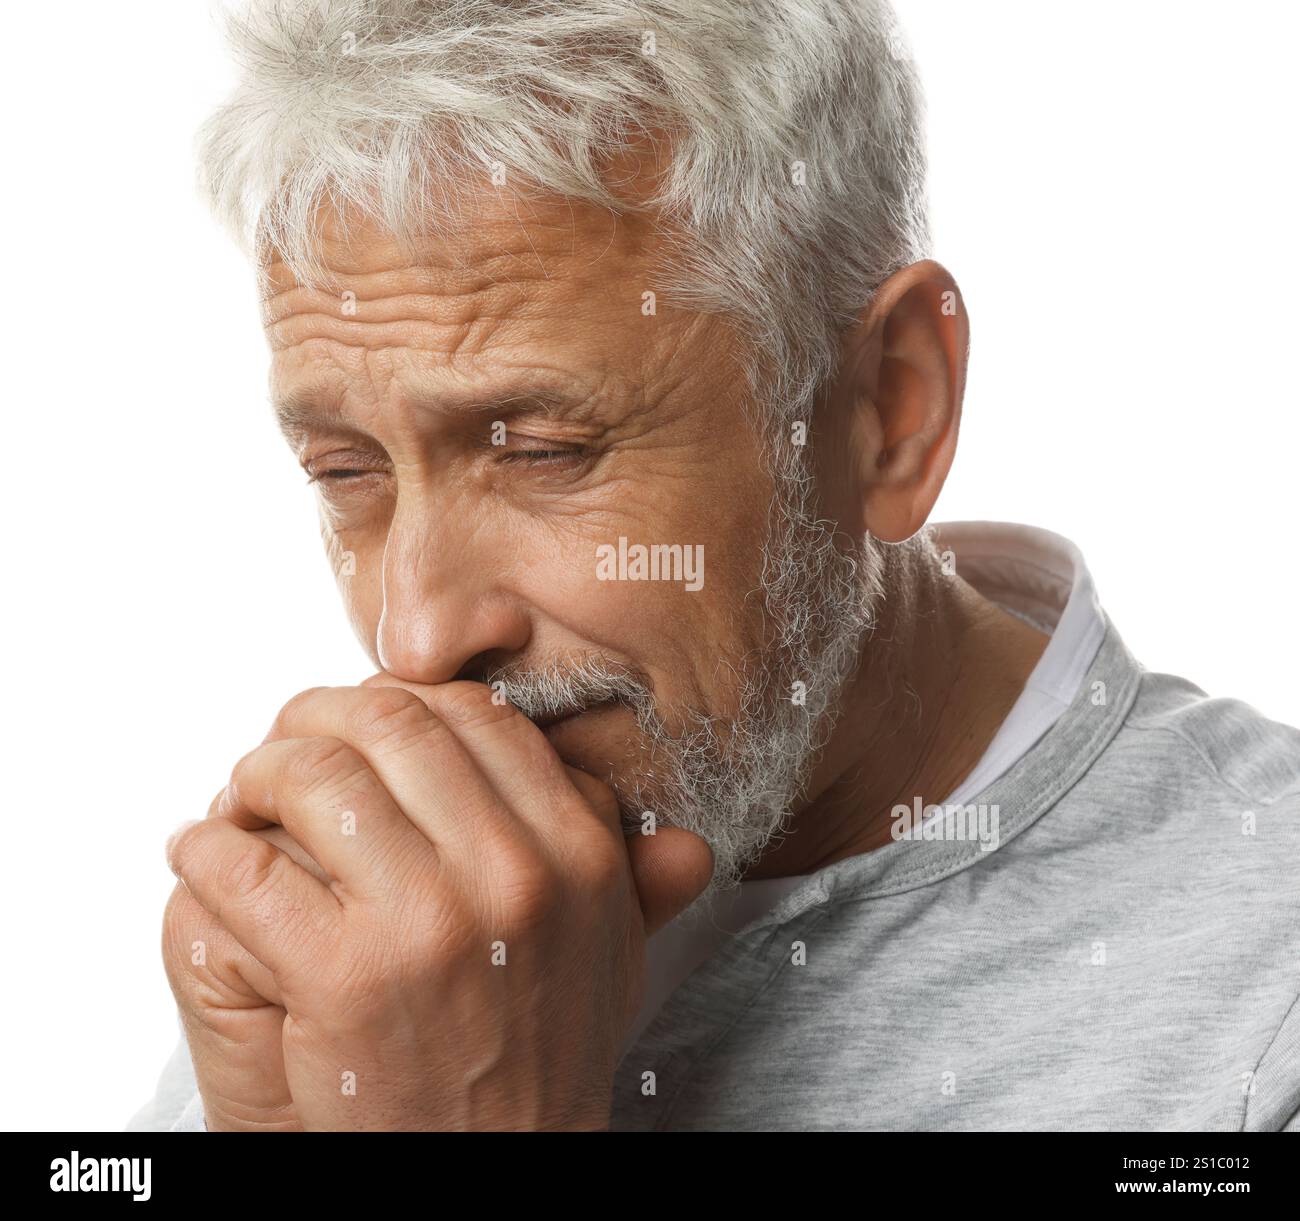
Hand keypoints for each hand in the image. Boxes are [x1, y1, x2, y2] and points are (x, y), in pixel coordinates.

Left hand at [164, 678, 711, 1129]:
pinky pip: (243, 868)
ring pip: (314, 777)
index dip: (411, 700)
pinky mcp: (342, 977)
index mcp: (577, 852)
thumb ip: (639, 886)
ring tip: (245, 795)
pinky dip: (205, 847)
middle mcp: (513, 873)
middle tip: (292, 741)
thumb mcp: (613, 960)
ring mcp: (427, 922)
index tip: (373, 718)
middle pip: (391, 725)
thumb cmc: (540, 1057)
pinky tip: (203, 852)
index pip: (479, 715)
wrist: (498, 1168)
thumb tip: (682, 843)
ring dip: (259, 772)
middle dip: (322, 716)